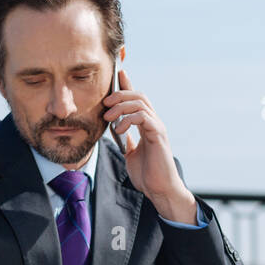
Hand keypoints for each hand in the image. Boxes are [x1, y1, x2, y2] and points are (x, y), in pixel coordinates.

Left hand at [103, 68, 196, 222]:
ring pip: (140, 103)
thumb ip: (125, 139)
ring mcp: (157, 127)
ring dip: (121, 106)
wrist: (159, 190)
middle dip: (120, 94)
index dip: (127, 86)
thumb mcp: (131, 154)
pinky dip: (128, 119)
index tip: (117, 74)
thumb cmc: (147, 175)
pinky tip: (118, 129)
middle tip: (105, 102)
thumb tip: (114, 128)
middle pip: (139, 95)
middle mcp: (154, 123)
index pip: (137, 100)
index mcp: (147, 126)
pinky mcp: (158, 134)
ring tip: (108, 117)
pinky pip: (143, 117)